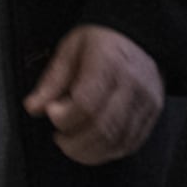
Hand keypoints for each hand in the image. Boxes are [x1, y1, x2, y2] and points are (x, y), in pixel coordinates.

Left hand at [22, 25, 163, 165]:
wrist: (137, 34)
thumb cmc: (100, 40)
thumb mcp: (69, 49)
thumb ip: (51, 80)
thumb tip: (33, 107)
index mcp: (109, 62)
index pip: (86, 103)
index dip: (64, 116)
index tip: (51, 113)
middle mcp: (132, 83)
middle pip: (103, 128)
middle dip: (74, 144)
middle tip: (59, 138)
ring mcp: (146, 100)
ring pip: (118, 142)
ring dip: (90, 153)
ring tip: (73, 144)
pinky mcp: (153, 113)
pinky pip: (131, 143)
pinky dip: (109, 152)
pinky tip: (94, 146)